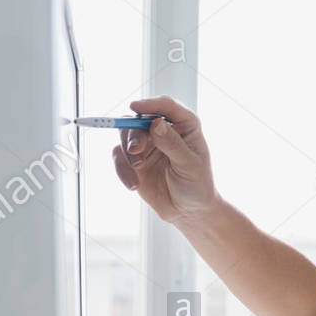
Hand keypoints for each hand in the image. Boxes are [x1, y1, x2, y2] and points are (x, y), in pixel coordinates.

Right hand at [111, 96, 219, 223]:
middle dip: (134, 133)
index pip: (167, 107)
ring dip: (128, 152)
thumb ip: (173, 144)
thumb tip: (156, 123)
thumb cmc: (197, 186)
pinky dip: (122, 169)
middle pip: (140, 119)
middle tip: (136, 150)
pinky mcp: (134, 160)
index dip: (150, 104)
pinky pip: (119, 156)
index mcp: (185, 126)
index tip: (135, 107)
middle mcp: (164, 130)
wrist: (188, 211)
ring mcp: (147, 144)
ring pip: (125, 135)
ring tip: (138, 170)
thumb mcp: (190, 166)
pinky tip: (133, 185)